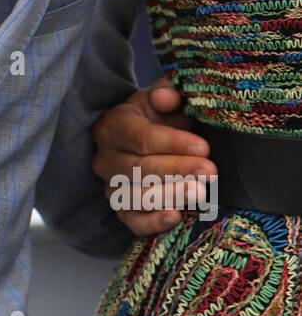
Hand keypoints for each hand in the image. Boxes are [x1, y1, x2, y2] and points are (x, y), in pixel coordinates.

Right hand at [92, 74, 217, 236]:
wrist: (152, 138)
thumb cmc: (162, 117)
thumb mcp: (165, 99)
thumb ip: (168, 93)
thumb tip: (167, 96)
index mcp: (113, 124)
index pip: (141, 137)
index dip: (173, 143)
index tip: (203, 147)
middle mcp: (105, 157)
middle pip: (139, 168)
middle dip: (177, 170)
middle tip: (209, 172)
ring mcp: (110, 185)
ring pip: (135, 196)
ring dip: (169, 196)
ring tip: (199, 193)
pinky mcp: (121, 210)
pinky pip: (132, 221)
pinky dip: (152, 222)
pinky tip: (176, 216)